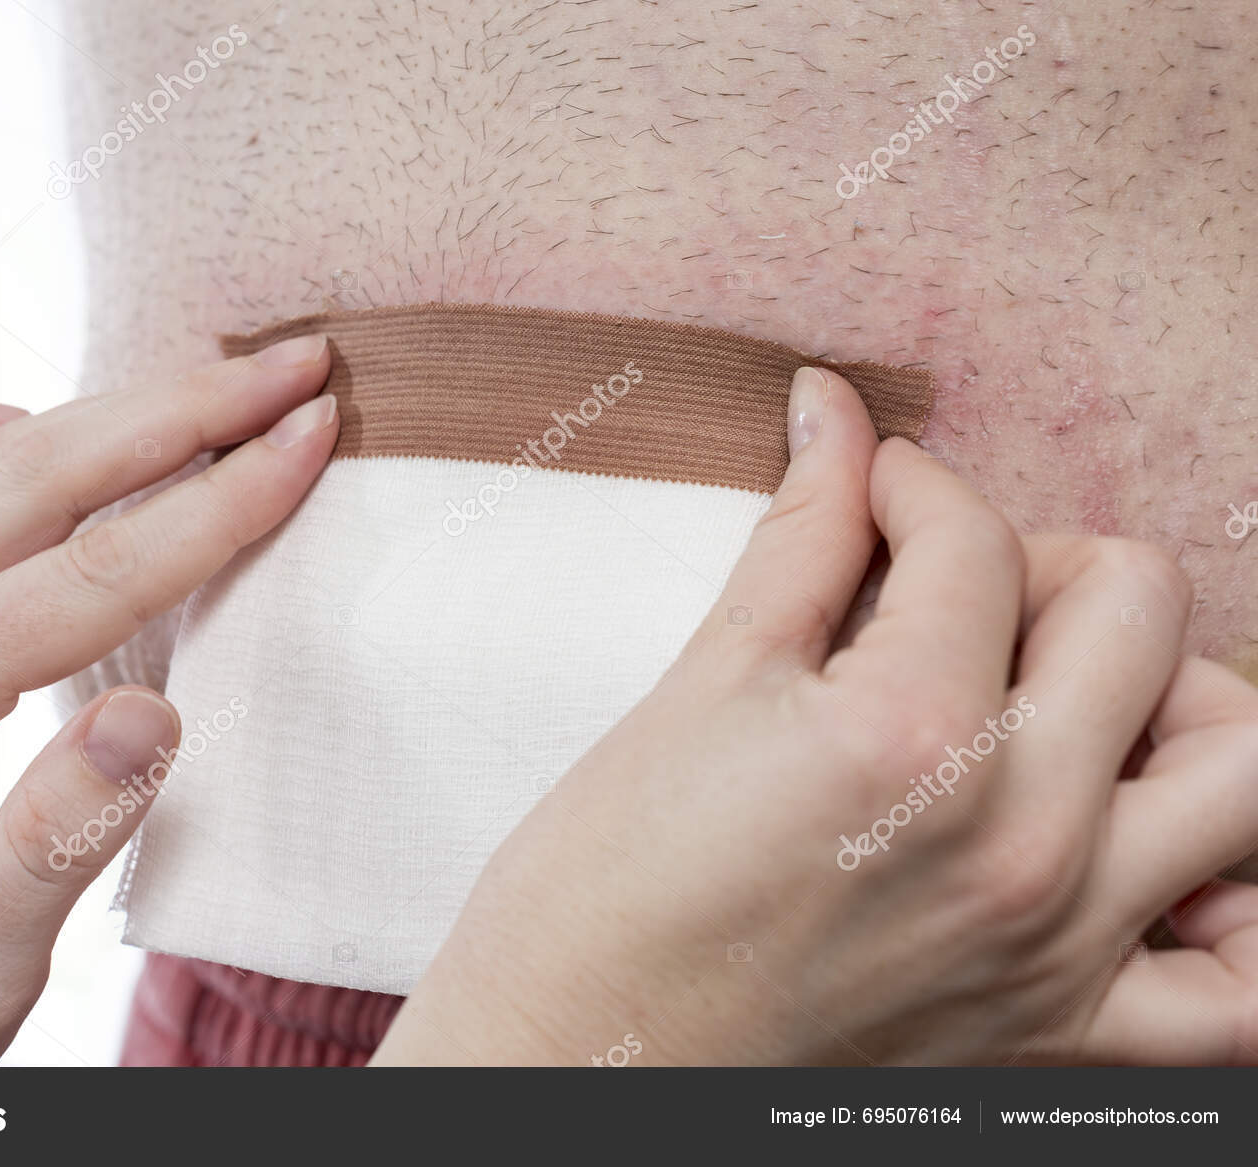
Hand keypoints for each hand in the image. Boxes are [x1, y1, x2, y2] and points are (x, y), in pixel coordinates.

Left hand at [0, 336, 337, 1064]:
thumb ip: (59, 841)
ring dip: (101, 412)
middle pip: (43, 475)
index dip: (221, 504)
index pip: (97, 575)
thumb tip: (153, 711)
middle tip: (292, 370)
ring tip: (204, 386)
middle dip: (185, 415)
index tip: (309, 441)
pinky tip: (9, 426)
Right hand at [379, 366, 1257, 1064]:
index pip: (968, 537)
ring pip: (1242, 766)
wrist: (572, 1070)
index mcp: (907, 734)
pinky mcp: (1061, 1045)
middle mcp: (1016, 838)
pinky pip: (1240, 998)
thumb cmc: (596, 898)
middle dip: (1041, 559)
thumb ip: (796, 539)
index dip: (905, 481)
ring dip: (1175, 698)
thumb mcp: (692, 693)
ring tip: (1070, 704)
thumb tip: (832, 412)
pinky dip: (1232, 916)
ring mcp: (1057, 949)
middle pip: (1135, 607)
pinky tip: (1154, 869)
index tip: (868, 488)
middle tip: (951, 590)